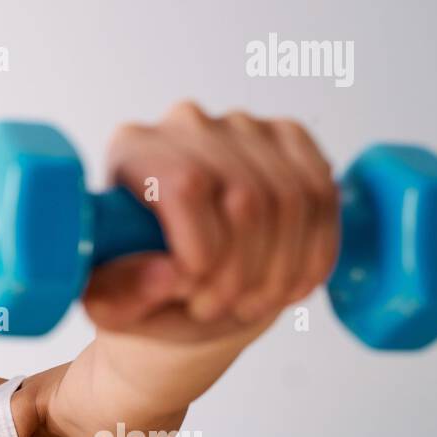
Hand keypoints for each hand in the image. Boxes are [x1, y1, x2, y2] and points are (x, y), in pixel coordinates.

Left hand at [81, 102, 341, 343]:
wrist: (185, 283)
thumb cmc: (143, 287)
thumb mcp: (114, 305)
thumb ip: (120, 297)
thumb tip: (167, 275)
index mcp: (132, 150)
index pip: (185, 186)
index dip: (202, 251)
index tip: (192, 294)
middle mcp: (187, 125)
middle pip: (246, 196)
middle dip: (241, 274)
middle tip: (218, 310)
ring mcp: (242, 127)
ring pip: (291, 200)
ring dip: (279, 271)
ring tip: (249, 305)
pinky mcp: (289, 139)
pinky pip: (322, 196)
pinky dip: (313, 254)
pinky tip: (287, 286)